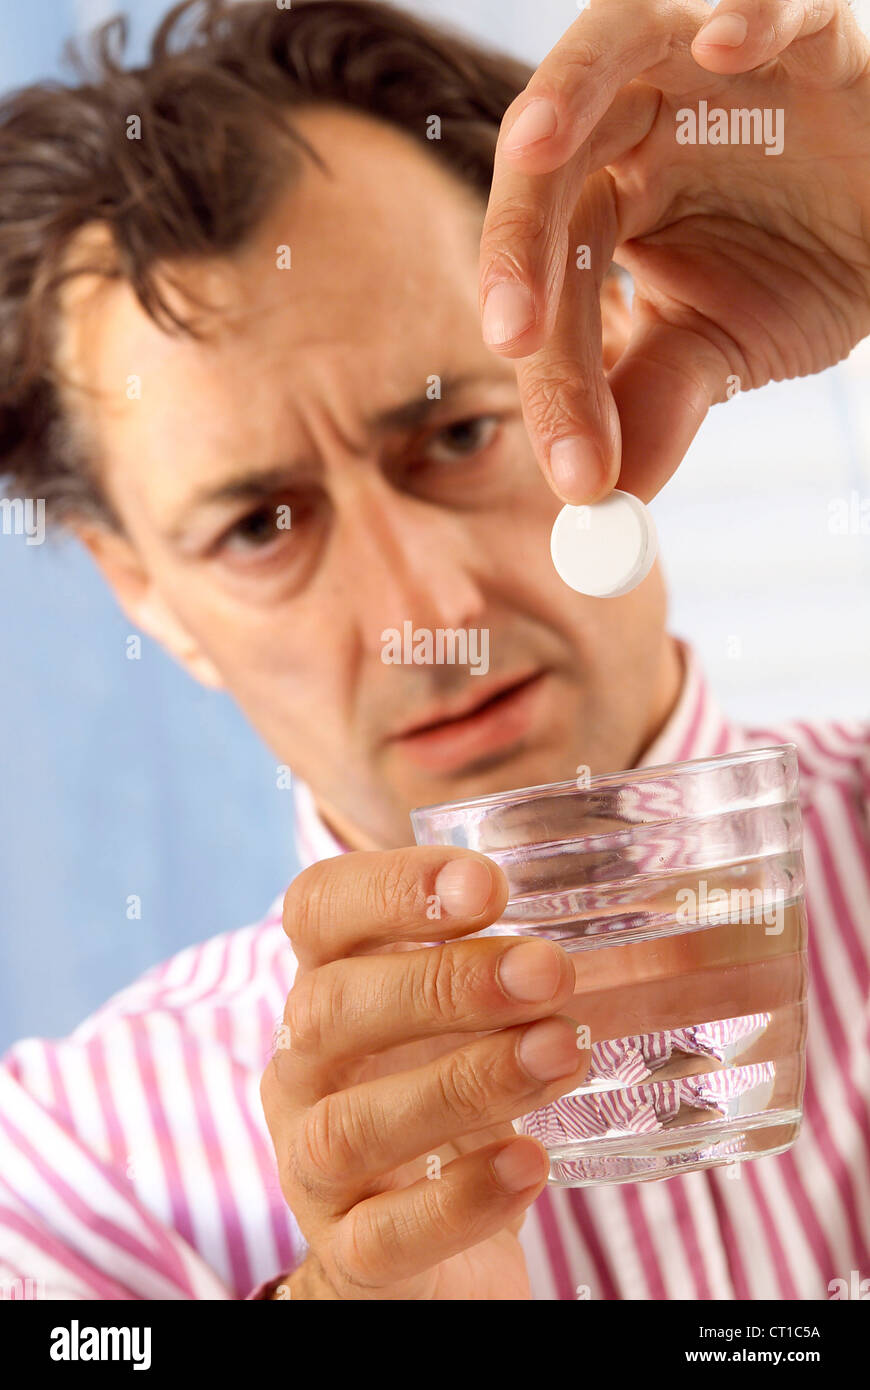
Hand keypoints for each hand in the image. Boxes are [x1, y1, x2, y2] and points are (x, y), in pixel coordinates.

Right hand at [260, 848, 587, 1299]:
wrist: (430, 1257)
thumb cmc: (455, 1106)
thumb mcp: (471, 1026)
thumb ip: (512, 970)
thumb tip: (631, 920)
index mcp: (327, 987)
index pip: (318, 910)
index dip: (389, 887)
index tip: (487, 882)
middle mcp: (302, 1068)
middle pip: (331, 1008)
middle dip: (444, 982)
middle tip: (549, 971)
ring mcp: (313, 1164)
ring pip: (354, 1122)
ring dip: (464, 1081)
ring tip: (560, 1053)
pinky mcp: (351, 1252)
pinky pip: (386, 1231)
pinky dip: (461, 1199)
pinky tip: (531, 1162)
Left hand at [479, 0, 869, 503]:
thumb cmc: (799, 263)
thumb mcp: (724, 344)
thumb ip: (657, 400)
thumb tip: (598, 499)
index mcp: (605, 200)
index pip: (552, 282)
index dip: (560, 379)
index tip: (577, 475)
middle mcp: (637, 121)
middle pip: (545, 165)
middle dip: (517, 249)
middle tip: (513, 335)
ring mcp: (709, 63)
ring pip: (612, 41)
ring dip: (566, 92)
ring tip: (532, 144)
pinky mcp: (809, 28)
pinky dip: (749, 13)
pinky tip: (724, 46)